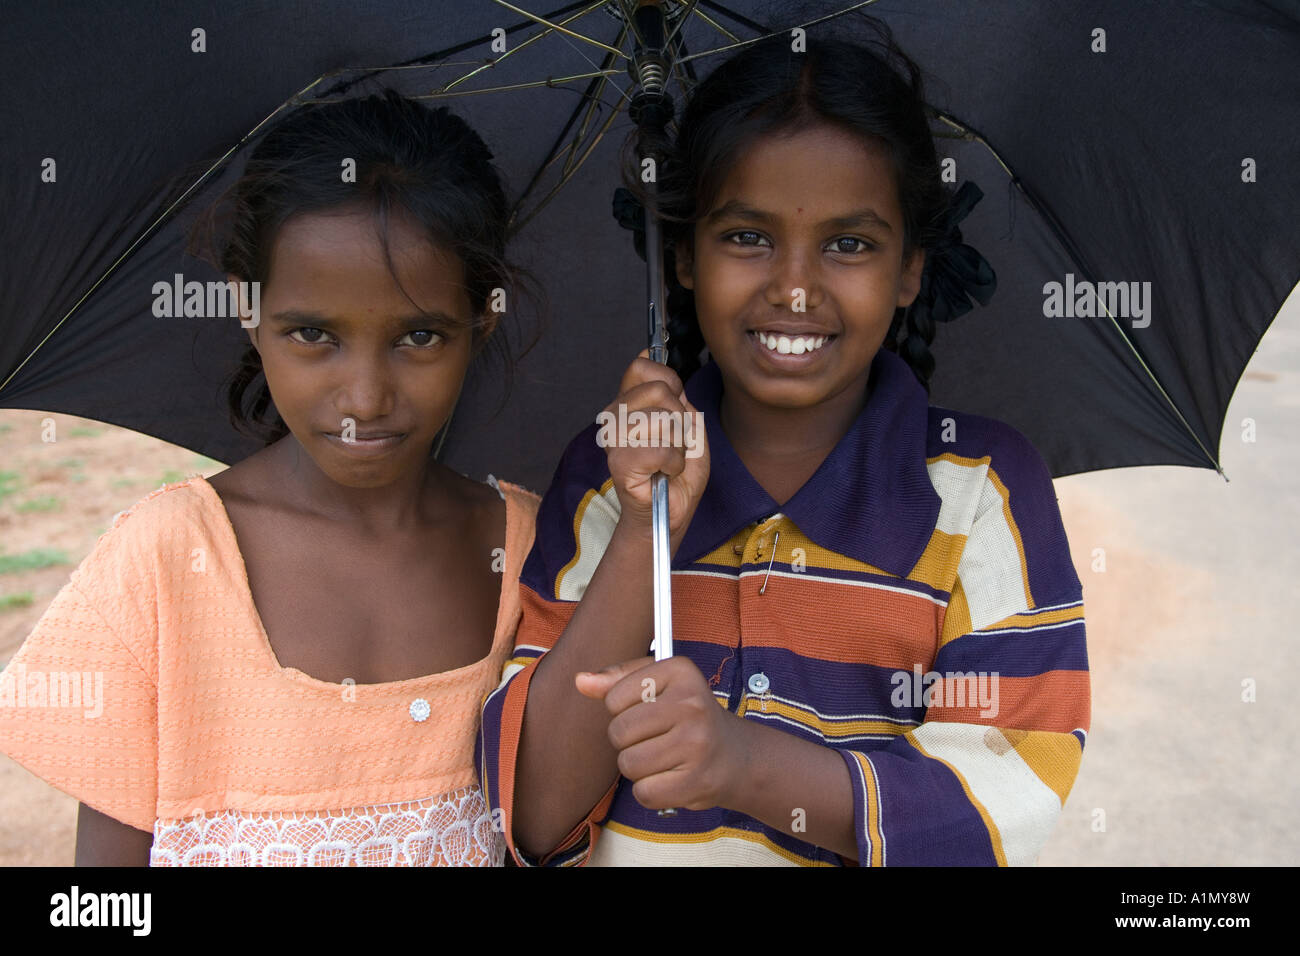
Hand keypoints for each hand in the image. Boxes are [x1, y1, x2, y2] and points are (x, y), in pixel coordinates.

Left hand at [575, 655, 750, 811]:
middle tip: (657, 738)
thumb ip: (616, 681)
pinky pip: (644, 792)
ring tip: (665, 757)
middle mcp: (692, 703)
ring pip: (628, 764)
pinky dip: (651, 790)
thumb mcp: (658, 686)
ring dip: (639, 767)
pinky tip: (673, 777)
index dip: (623, 709)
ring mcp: (696, 742)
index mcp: (680, 670)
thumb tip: (581, 681)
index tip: (651, 711)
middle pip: (618, 731)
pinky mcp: (696, 780)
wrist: (736, 756)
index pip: (613, 697)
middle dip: (628, 741)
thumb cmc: (687, 717)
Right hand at [601, 351, 708, 547]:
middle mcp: (616, 417)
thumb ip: (677, 396)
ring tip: (668, 461)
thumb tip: (651, 357)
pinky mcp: (619, 462)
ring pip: (663, 419)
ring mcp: (614, 439)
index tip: (675, 409)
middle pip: (659, 389)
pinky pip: (660, 449)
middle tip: (673, 444)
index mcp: (630, 404)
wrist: (670, 513)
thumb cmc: (678, 474)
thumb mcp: (690, 427)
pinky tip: (664, 473)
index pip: (641, 367)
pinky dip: (674, 463)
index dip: (668, 382)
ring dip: (678, 445)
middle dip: (680, 419)